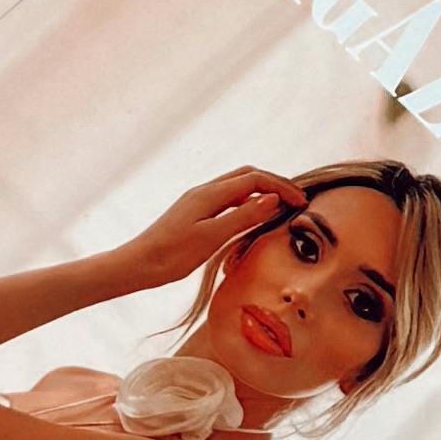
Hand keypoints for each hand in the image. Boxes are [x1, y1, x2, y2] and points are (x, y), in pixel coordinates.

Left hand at [116, 166, 292, 293]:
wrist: (138, 264)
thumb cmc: (171, 255)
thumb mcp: (212, 238)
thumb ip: (243, 217)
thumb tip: (273, 198)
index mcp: (210, 194)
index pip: (255, 180)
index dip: (281, 187)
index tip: (302, 202)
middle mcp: (204, 191)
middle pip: (247, 175)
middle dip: (274, 183)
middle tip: (297, 200)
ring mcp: (198, 200)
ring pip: (237, 185)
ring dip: (261, 190)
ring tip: (280, 206)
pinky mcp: (194, 212)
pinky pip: (227, 198)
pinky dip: (247, 202)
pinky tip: (252, 217)